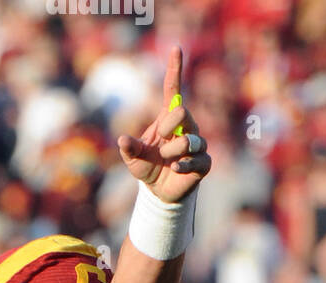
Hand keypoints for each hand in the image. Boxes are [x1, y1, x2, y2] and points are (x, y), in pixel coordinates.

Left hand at [117, 46, 211, 203]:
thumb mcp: (133, 159)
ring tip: (167, 160)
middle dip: (168, 127)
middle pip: (182, 112)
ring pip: (190, 139)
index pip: (173, 90)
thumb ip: (129, 149)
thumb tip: (122, 140)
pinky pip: (198, 159)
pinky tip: (175, 168)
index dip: (174, 69)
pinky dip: (182, 165)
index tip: (175, 48)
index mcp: (168, 120)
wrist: (159, 191)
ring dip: (173, 151)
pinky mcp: (204, 161)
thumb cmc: (148, 168)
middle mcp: (186, 127)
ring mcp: (197, 143)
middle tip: (162, 142)